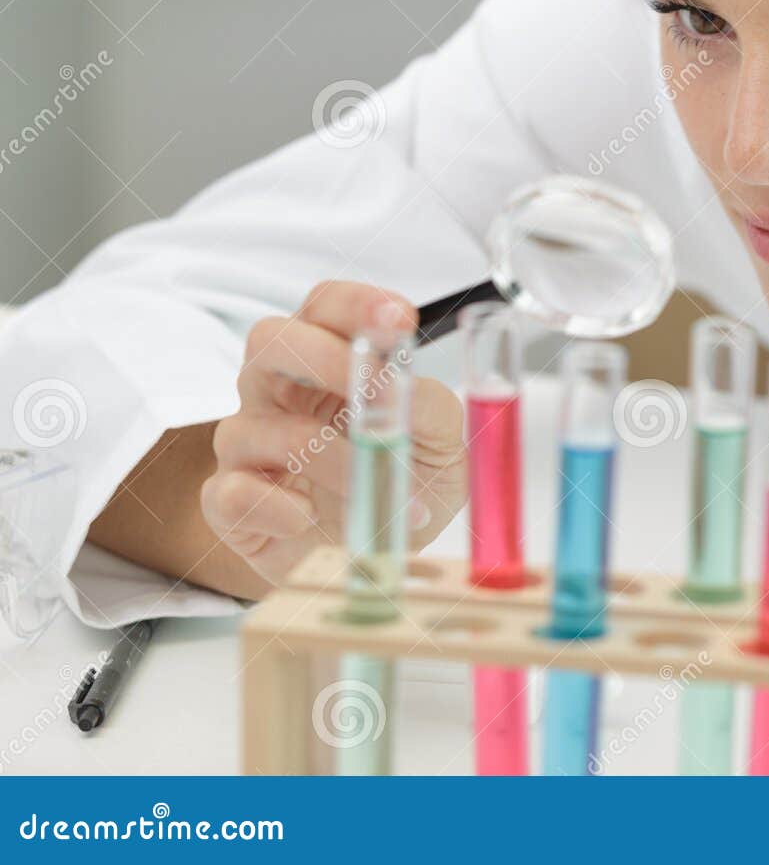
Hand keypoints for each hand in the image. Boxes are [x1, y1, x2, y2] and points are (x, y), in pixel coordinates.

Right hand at [201, 281, 465, 588]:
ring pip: (258, 427)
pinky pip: (231, 492)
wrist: (378, 559)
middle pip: (269, 341)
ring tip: (382, 489)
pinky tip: (309, 516)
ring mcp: (247, 445)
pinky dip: (274, 505)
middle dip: (322, 356)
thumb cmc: (405, 484)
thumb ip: (430, 410)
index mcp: (328, 362)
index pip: (325, 308)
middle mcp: (278, 392)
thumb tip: (407, 390)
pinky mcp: (230, 503)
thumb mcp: (441, 446)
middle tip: (374, 384)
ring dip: (329, 457)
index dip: (356, 305)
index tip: (400, 318)